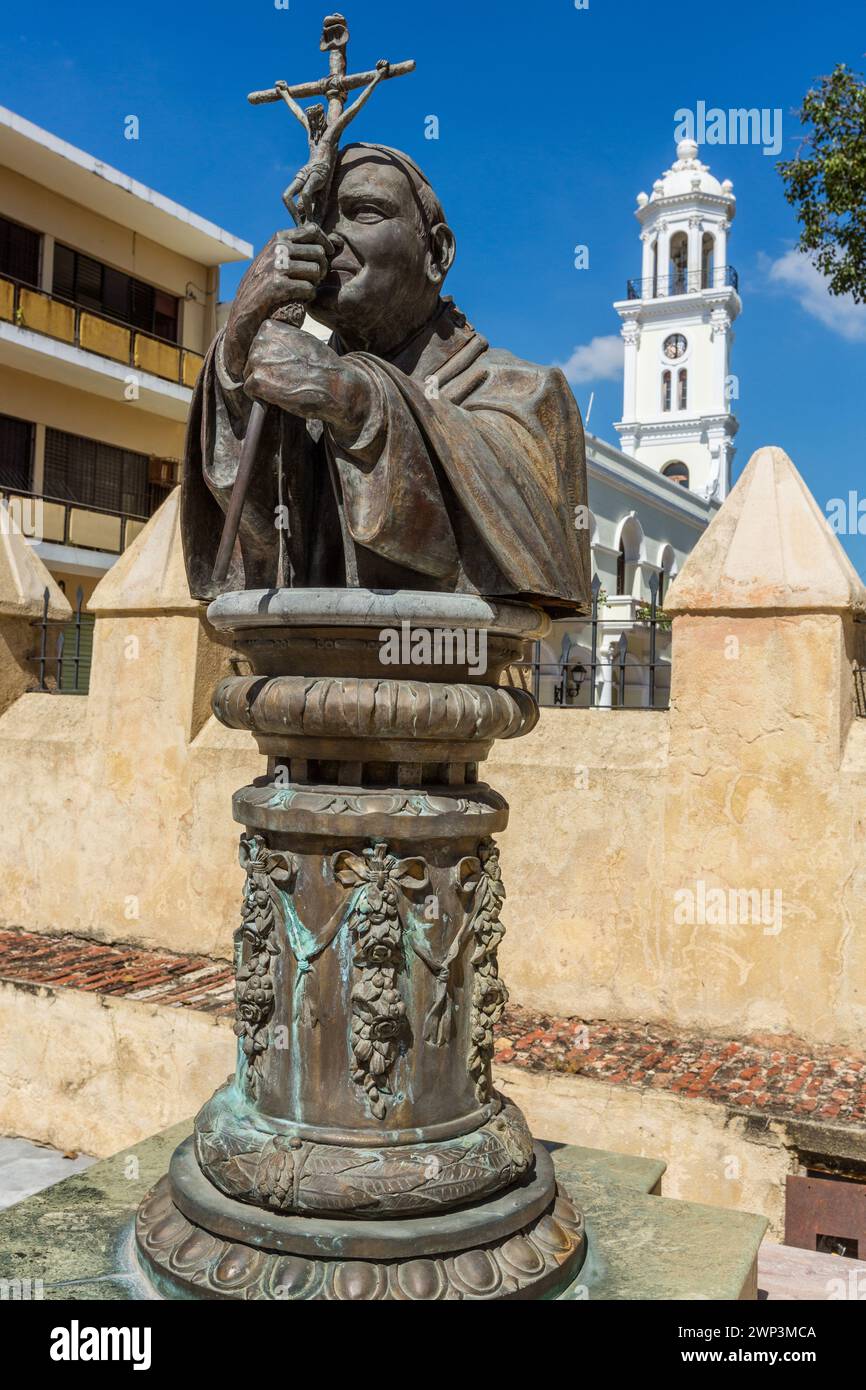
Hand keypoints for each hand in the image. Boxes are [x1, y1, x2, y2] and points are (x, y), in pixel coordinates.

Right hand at [223, 226, 331, 379]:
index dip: (326, 243)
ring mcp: (277, 266)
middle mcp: (278, 248)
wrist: (243, 310)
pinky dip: (309, 297)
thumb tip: (330, 243)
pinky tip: (301, 299)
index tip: (329, 254)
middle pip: (318, 252)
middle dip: (322, 267)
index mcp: (279, 238)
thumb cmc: (265, 284)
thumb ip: (295, 248)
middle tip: (315, 279)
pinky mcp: (278, 286)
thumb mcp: (275, 258)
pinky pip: (309, 289)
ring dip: (315, 283)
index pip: (312, 230)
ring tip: (306, 289)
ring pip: (316, 271)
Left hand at [243, 320, 374, 436]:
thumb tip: (265, 348)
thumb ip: (282, 340)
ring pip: (249, 374)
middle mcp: (260, 339)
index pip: (258, 345)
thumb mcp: (301, 340)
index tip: (289, 365)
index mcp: (269, 327)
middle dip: (266, 371)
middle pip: (251, 360)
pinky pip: (250, 390)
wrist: (334, 385)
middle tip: (289, 378)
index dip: (272, 359)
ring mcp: (257, 359)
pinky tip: (281, 395)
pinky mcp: (256, 380)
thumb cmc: (322, 366)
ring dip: (264, 384)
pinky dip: (262, 397)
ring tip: (286, 385)